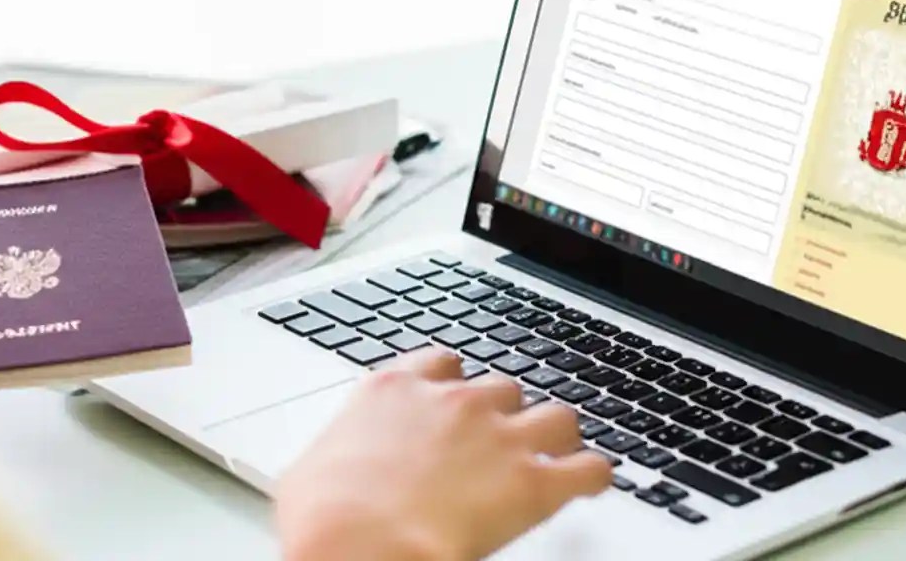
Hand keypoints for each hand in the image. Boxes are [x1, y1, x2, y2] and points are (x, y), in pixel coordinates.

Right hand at [275, 348, 611, 560]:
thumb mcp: (311, 470)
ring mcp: (498, 437)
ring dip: (558, 436)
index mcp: (397, 391)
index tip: (458, 400)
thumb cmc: (323, 517)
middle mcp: (453, 402)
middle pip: (503, 388)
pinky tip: (591, 484)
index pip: (442, 363)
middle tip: (502, 443)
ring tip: (558, 455)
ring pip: (557, 415)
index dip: (457, 384)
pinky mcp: (533, 482)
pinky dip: (594, 476)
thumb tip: (330, 478)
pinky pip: (590, 467)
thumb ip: (339, 455)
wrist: (355, 545)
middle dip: (506, 415)